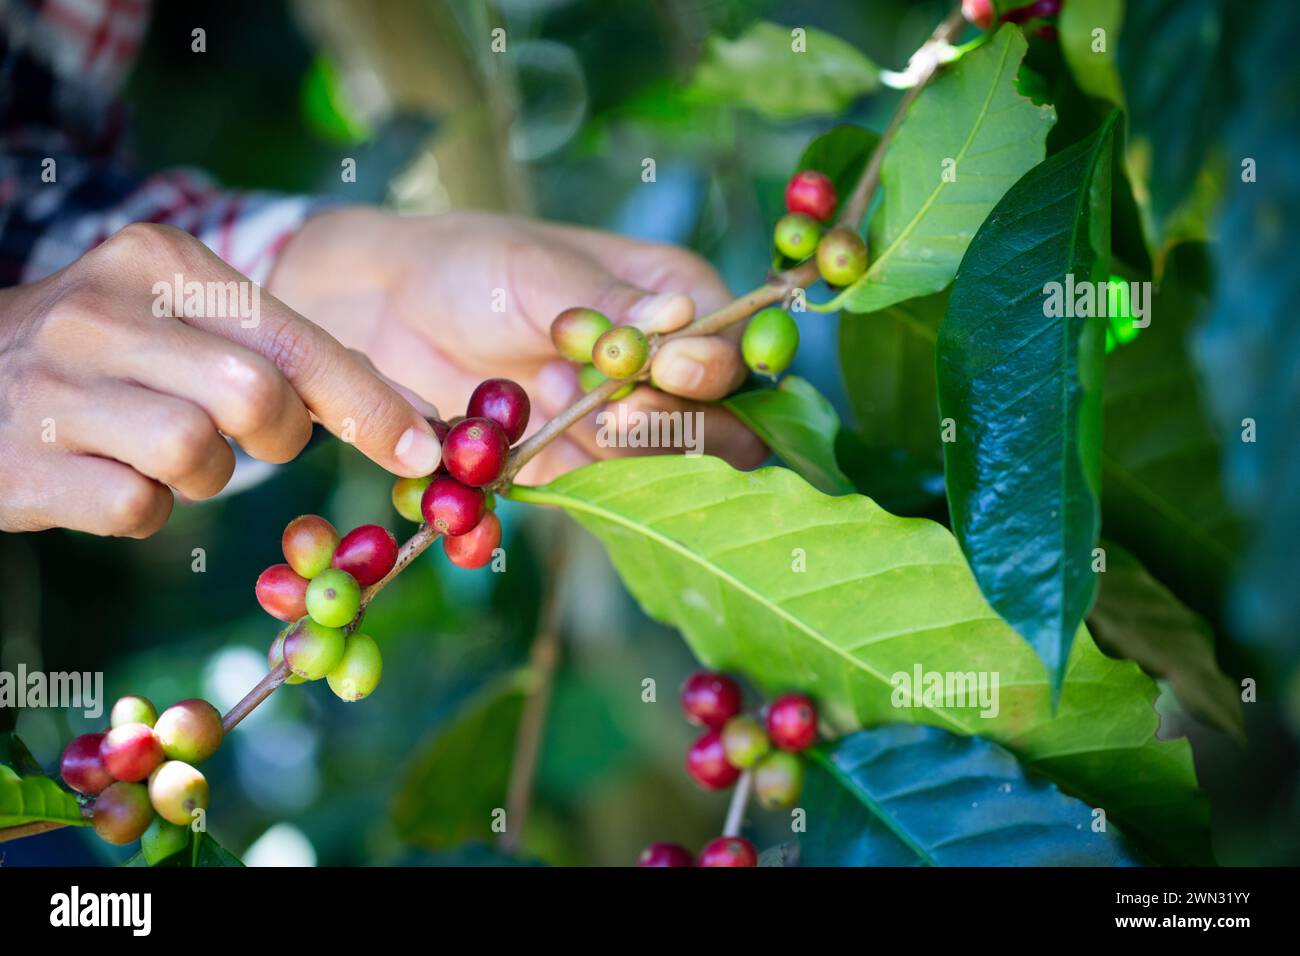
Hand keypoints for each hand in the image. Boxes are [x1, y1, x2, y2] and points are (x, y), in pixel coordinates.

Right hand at [0, 224, 442, 535]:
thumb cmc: (106, 355)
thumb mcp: (187, 322)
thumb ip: (292, 356)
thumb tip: (416, 417)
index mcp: (162, 261)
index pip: (295, 338)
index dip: (368, 402)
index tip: (425, 447)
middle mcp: (104, 309)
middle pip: (256, 396)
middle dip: (278, 435)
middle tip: (252, 436)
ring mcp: (56, 386)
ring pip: (197, 455)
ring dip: (203, 475)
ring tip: (160, 448)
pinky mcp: (27, 463)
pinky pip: (138, 509)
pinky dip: (144, 508)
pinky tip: (109, 473)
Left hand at [268, 208, 767, 482]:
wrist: (390, 315)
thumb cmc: (470, 267)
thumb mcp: (535, 271)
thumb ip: (606, 303)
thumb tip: (682, 315)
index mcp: (677, 299)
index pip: (733, 350)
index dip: (712, 369)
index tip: (664, 368)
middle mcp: (666, 370)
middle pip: (722, 428)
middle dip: (672, 428)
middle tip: (611, 415)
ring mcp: (628, 426)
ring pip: (671, 474)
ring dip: (619, 456)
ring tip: (550, 401)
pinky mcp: (582, 469)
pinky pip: (604, 500)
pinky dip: (574, 493)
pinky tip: (527, 455)